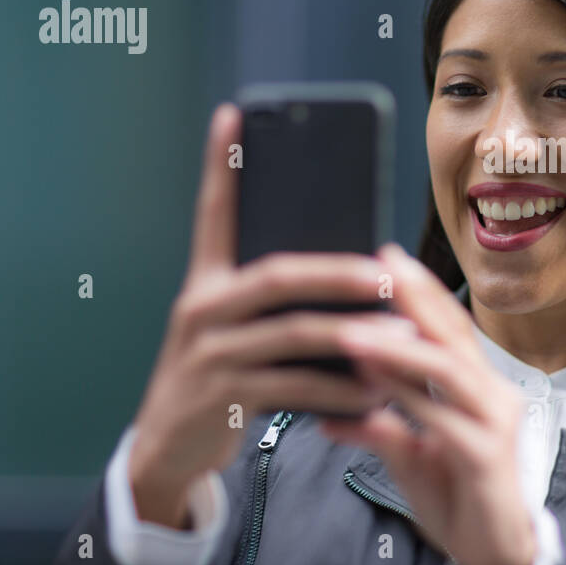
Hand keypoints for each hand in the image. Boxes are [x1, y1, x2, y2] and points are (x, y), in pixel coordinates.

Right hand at [128, 103, 407, 527]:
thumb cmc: (219, 377)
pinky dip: (340, 389)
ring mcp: (209, 353)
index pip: (213, 213)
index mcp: (206, 283)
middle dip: (339, 272)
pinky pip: (296, 387)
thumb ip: (275, 302)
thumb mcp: (235, 330)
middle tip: (387, 273)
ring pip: (294, 333)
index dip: (221, 165)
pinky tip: (373, 391)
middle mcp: (202, 309)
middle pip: (278, 275)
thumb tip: (357, 273)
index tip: (233, 116)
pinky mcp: (222, 396)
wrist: (166, 447)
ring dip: (354, 336)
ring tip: (399, 338)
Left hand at [320, 243, 537, 564]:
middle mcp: (493, 395)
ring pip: (447, 372)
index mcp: (478, 387)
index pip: (450, 328)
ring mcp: (495, 425)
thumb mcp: (409, 456)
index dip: (421, 293)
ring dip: (399, 349)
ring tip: (354, 331)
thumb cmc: (458, 496)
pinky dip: (406, 402)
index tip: (387, 257)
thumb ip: (380, 428)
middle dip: (417, 298)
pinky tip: (372, 390)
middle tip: (381, 265)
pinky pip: (443, 422)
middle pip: (454, 336)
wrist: (493, 552)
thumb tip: (330, 412)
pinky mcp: (487, 458)